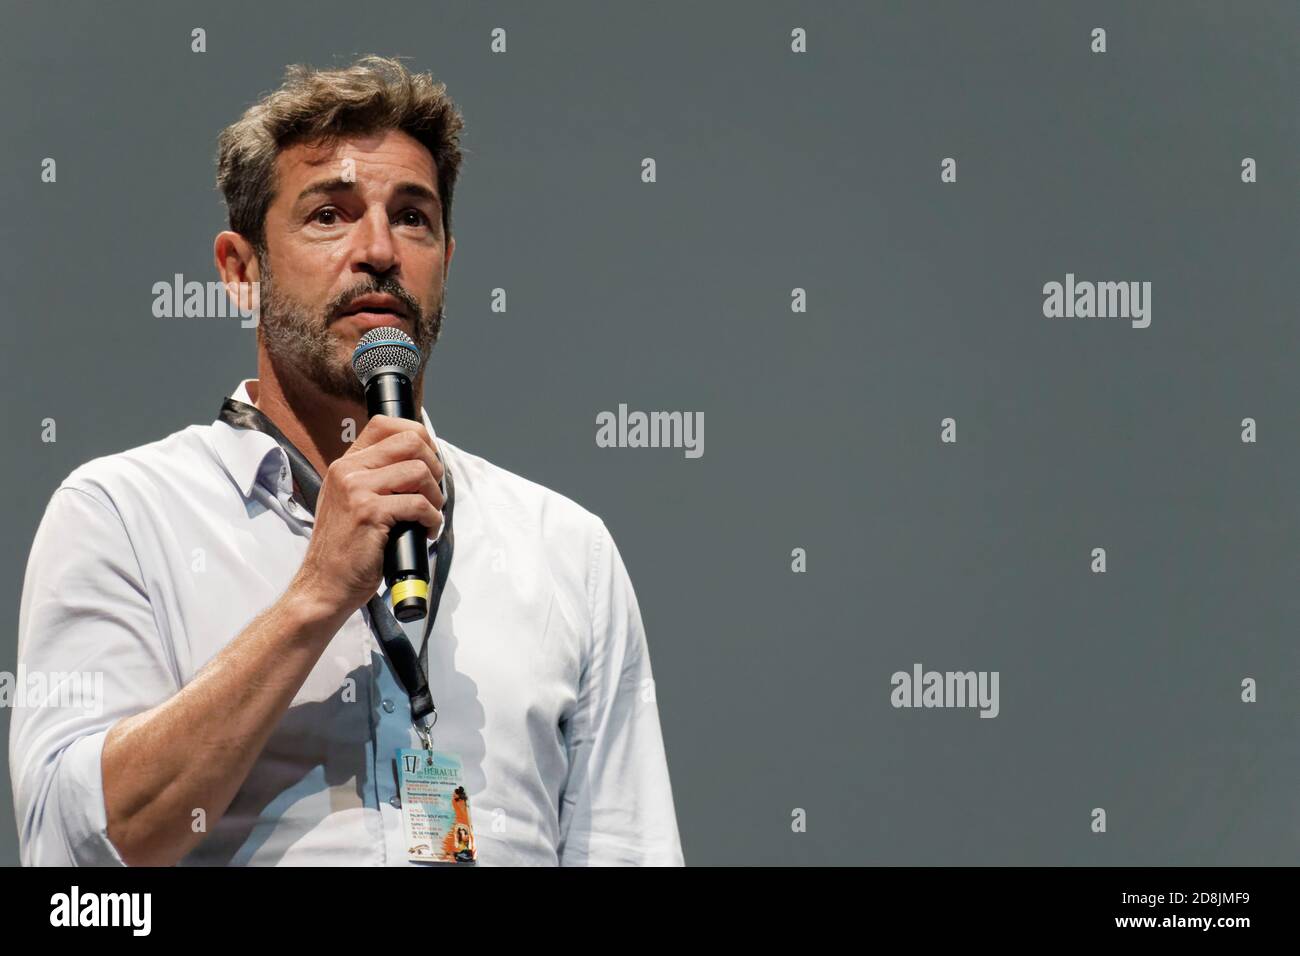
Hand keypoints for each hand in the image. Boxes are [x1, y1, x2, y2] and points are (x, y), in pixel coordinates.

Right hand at [290, 414, 444, 619]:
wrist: (324, 584)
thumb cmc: (345, 548)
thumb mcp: (352, 502)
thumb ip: (376, 479)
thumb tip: (420, 462)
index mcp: (345, 464)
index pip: (385, 424)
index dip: (418, 436)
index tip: (429, 460)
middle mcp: (348, 470)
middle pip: (410, 441)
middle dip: (434, 465)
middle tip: (433, 492)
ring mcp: (356, 490)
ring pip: (419, 471)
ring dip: (435, 496)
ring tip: (429, 515)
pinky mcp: (368, 513)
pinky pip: (417, 503)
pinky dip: (432, 519)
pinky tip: (425, 531)